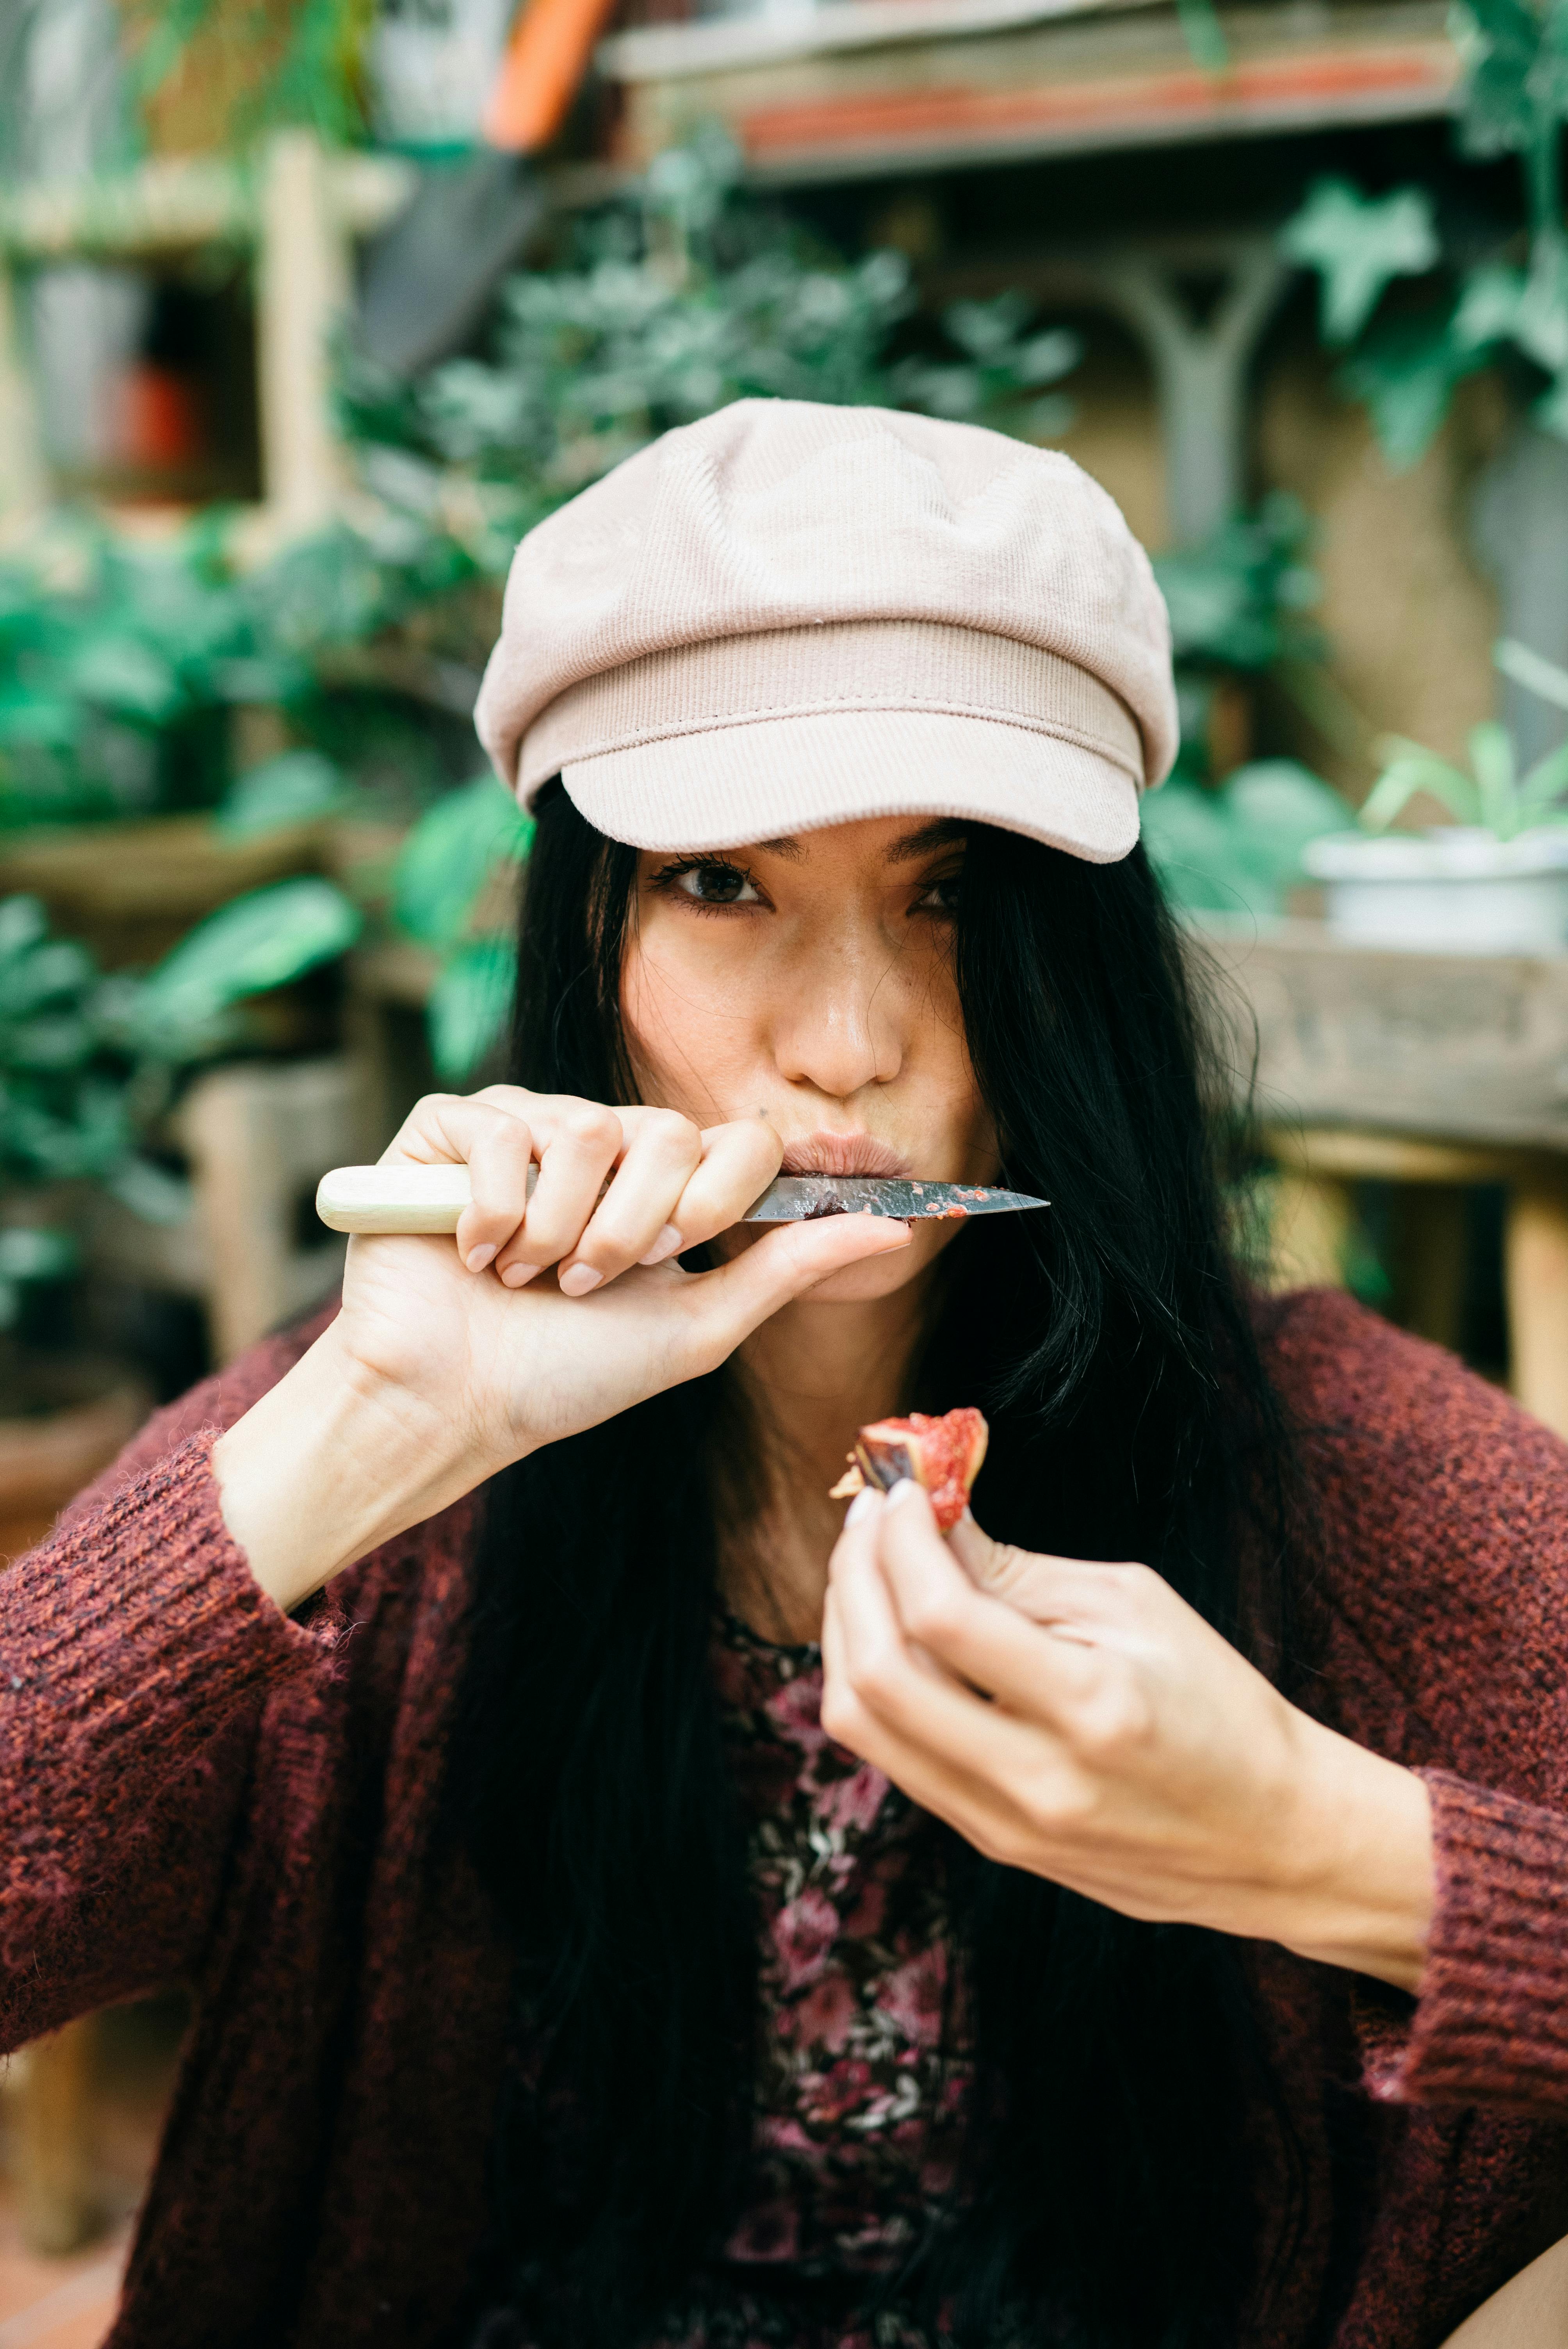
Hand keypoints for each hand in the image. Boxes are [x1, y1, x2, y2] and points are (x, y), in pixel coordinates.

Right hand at [215, 1087, 909, 1610]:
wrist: (454, 1403)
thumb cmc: (568, 1374)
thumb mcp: (698, 1326)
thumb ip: (787, 1269)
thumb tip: (895, 1230)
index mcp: (658, 1180)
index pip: (734, 1138)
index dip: (716, 1199)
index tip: (676, 1258)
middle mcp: (595, 1139)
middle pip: (666, 1132)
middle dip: (634, 1228)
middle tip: (588, 1283)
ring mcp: (520, 1127)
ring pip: (585, 1130)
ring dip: (561, 1229)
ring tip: (527, 1276)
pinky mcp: (446, 1132)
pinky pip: (501, 1133)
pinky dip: (492, 1212)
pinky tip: (473, 1254)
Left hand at [821, 1482, 1433, 1991]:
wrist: (1273, 1837)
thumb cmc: (1217, 1701)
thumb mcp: (1136, 1605)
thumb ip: (1019, 1569)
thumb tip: (928, 1517)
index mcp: (1090, 1706)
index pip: (942, 1618)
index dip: (901, 1541)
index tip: (903, 1491)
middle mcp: (1035, 1778)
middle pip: (879, 1677)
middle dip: (853, 1576)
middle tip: (869, 1516)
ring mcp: (1004, 1823)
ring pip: (863, 1725)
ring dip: (844, 1629)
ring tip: (866, 1565)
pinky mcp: (991, 1842)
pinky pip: (893, 1755)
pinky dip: (871, 1680)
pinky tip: (888, 1628)